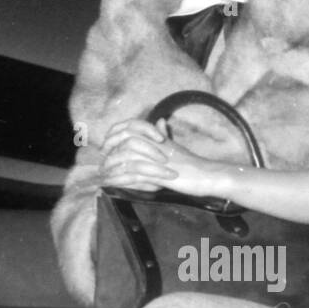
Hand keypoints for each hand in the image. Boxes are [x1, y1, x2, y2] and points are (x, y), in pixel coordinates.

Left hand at [99, 119, 221, 197]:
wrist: (207, 174)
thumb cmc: (192, 163)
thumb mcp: (175, 146)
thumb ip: (164, 134)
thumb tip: (160, 122)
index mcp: (155, 136)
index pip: (127, 129)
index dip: (113, 139)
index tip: (106, 151)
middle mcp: (153, 143)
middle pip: (122, 143)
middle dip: (109, 156)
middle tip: (102, 168)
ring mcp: (155, 158)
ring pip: (125, 160)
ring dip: (112, 170)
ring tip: (103, 179)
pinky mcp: (157, 173)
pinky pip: (133, 176)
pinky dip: (120, 181)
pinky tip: (112, 185)